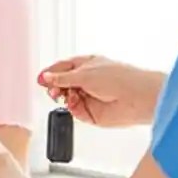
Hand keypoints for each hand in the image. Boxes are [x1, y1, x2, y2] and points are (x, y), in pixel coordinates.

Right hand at [37, 55, 161, 127]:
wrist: (136, 98)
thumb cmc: (118, 78)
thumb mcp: (84, 73)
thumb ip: (62, 78)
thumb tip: (46, 77)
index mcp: (87, 64)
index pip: (63, 68)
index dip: (51, 73)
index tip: (40, 79)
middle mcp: (88, 80)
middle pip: (63, 84)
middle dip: (55, 87)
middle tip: (51, 90)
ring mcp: (90, 96)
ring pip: (67, 99)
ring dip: (63, 97)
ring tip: (64, 95)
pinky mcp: (92, 113)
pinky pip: (75, 111)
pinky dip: (72, 107)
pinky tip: (74, 103)